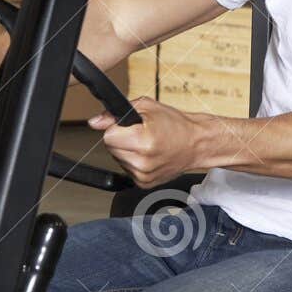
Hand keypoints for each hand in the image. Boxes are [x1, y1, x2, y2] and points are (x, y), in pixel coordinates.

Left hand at [88, 95, 208, 187]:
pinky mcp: (144, 184)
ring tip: (146, 144)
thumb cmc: (176, 125)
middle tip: (140, 134)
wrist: (197, 143)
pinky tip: (148, 155)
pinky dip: (133, 162)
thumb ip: (116, 113)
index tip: (129, 126)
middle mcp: (143, 162)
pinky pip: (126, 170)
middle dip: (120, 140)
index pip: (108, 137)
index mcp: (143, 141)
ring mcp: (143, 175)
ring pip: (117, 159)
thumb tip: (95, 122)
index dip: (116, 128)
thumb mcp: (147, 107)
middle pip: (110, 149)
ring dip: (127, 151)